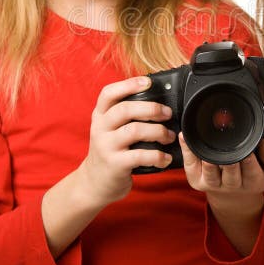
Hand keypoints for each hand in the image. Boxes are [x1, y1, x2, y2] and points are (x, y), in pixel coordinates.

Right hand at [77, 76, 175, 206]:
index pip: (109, 93)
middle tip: (168, 113)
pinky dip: (157, 156)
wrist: (94, 183)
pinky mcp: (114, 164)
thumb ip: (125, 115)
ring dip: (158, 132)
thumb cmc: (110, 150)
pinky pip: (140, 156)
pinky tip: (165, 158)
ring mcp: (106, 146)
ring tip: (169, 136)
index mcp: (100, 115)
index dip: (129, 84)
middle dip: (152, 108)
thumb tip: (158, 101)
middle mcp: (100, 128)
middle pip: (126, 109)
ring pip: (134, 130)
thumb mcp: (110, 129)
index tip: (149, 81)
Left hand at [179, 134, 263, 209]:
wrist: (235, 195)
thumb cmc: (255, 174)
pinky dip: (188, 152)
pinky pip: (192, 166)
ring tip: (208, 153)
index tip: (249, 152)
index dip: (250, 163)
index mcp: (254, 181)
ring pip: (211, 174)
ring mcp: (213, 184)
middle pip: (231, 175)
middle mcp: (233, 185)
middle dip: (229, 164)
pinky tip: (186, 138)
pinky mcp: (197, 181)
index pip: (253, 173)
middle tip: (229, 153)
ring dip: (209, 163)